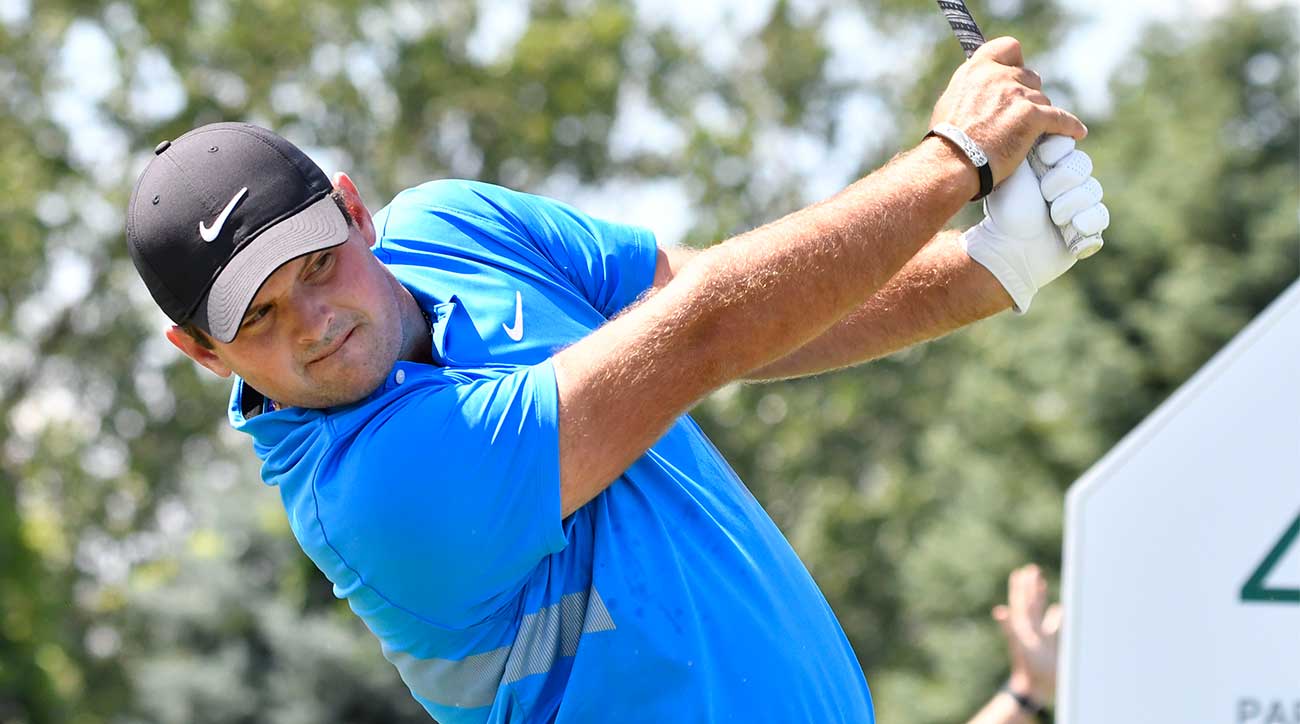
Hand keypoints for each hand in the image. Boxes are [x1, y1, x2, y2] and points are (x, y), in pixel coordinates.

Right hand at [930, 37, 1086, 183]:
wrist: (953, 161)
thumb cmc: (947, 139)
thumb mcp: (951, 100)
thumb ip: (972, 87)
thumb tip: (982, 89)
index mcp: (978, 68)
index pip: (1010, 48)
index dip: (1016, 62)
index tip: (1015, 74)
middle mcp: (1000, 76)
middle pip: (1030, 77)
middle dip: (1027, 94)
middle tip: (1018, 115)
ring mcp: (1018, 95)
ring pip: (1043, 100)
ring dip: (1038, 114)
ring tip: (1027, 135)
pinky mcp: (1033, 116)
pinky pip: (1060, 119)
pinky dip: (1069, 126)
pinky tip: (1077, 132)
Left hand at [961, 135, 1109, 311]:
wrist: (1005, 248)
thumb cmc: (1005, 211)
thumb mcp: (1013, 172)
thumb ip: (1026, 144)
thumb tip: (1034, 113)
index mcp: (1047, 167)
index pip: (1068, 146)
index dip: (1058, 151)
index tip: (1041, 156)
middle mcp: (1065, 184)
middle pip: (1082, 165)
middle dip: (1062, 179)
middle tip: (1044, 193)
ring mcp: (1077, 205)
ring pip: (1092, 190)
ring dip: (1070, 203)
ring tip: (1052, 216)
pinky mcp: (1086, 228)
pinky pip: (1100, 216)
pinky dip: (1085, 222)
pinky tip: (1069, 228)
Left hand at [993, 564, 1060, 704]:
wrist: (1037, 687)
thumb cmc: (1028, 667)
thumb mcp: (1020, 644)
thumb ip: (1009, 627)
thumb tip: (998, 610)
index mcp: (1024, 625)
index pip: (1022, 602)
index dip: (1021, 587)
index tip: (1021, 572)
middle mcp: (1032, 628)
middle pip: (1031, 602)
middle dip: (1031, 586)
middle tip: (1031, 569)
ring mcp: (1043, 636)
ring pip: (1042, 611)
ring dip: (1041, 597)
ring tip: (1041, 582)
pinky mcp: (1054, 645)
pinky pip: (1056, 626)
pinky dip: (1057, 615)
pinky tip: (1060, 608)